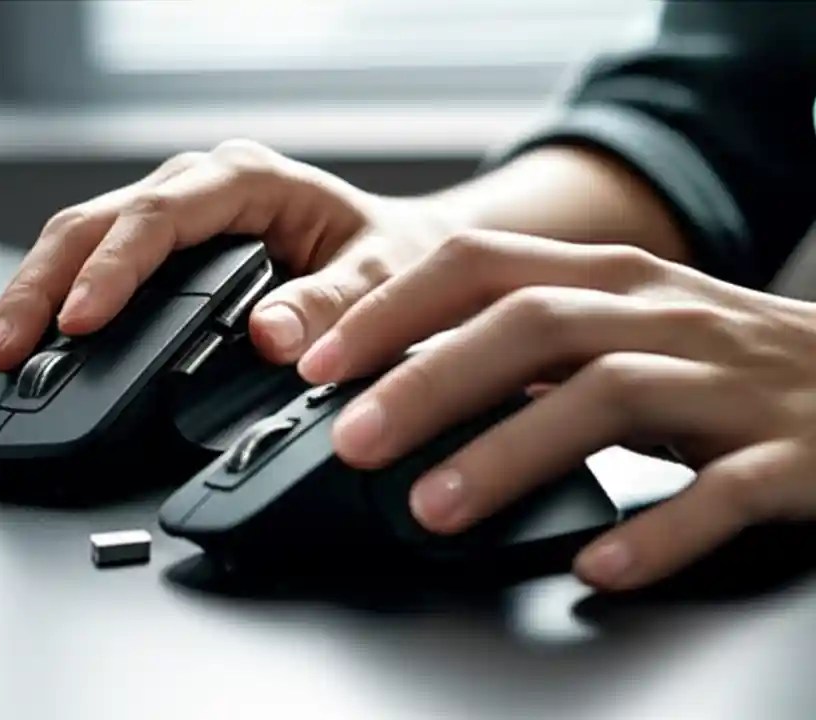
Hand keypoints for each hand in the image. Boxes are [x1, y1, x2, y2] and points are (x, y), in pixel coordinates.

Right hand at [0, 139, 460, 373]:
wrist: (398, 250)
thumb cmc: (388, 257)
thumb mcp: (379, 278)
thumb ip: (333, 304)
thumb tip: (272, 337)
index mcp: (247, 179)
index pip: (159, 218)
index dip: (111, 269)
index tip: (80, 321)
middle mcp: (197, 186)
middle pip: (92, 223)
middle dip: (39, 288)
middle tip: (4, 350)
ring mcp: (169, 211)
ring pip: (74, 239)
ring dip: (30, 296)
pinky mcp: (154, 245)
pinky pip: (86, 261)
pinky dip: (50, 302)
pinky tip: (25, 343)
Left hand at [297, 229, 815, 591]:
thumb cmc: (718, 362)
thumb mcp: (615, 331)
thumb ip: (520, 348)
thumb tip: (401, 385)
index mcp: (608, 281)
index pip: (481, 265)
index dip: (392, 307)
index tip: (316, 358)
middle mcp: (660, 317)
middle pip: (530, 326)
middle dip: (428, 379)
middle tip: (351, 439)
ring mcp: (726, 383)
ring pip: (608, 399)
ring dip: (510, 454)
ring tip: (434, 508)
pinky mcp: (789, 454)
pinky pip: (719, 493)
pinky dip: (654, 529)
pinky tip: (598, 563)